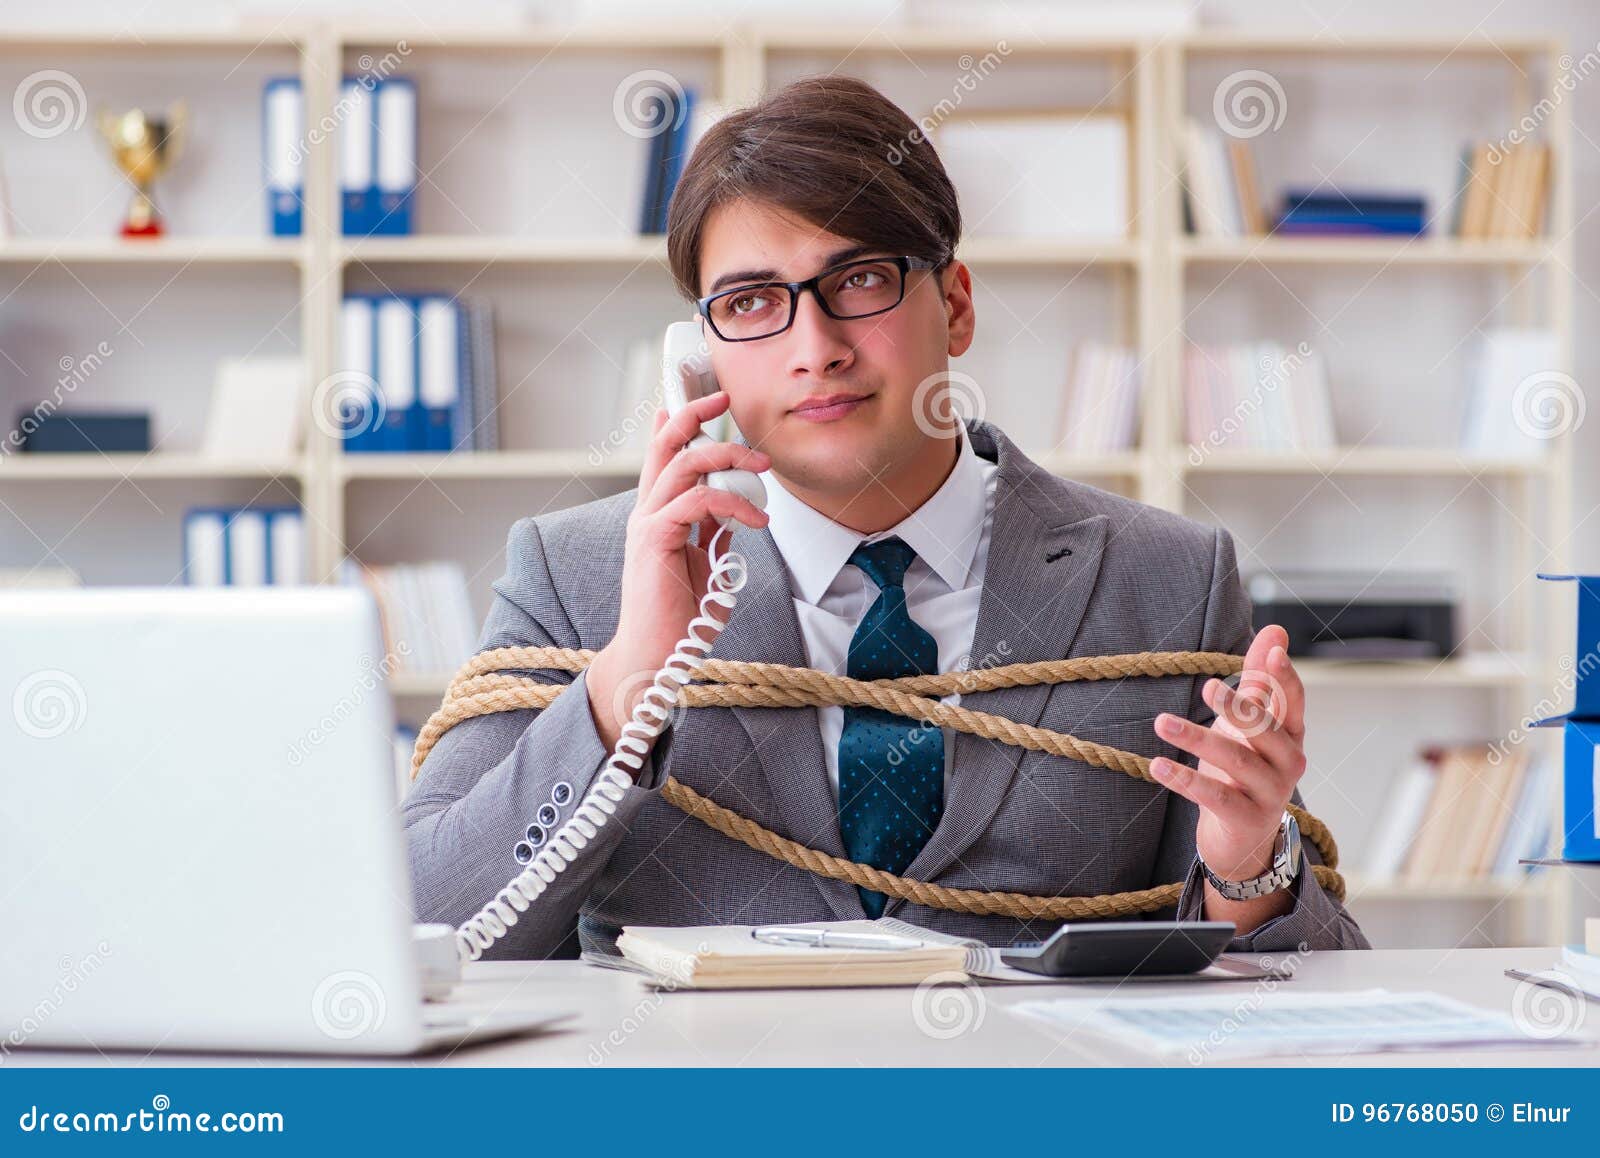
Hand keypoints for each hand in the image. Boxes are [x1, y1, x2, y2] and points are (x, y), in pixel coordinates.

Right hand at [586, 391, 769, 763]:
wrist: (656, 657)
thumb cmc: (677, 618)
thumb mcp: (705, 568)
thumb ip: (712, 538)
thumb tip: (732, 517)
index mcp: (656, 515)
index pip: (663, 455)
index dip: (680, 421)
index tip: (707, 399)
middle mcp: (647, 512)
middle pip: (665, 444)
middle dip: (696, 413)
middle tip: (727, 399)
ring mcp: (647, 524)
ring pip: (683, 463)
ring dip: (728, 455)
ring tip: (763, 466)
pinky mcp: (655, 541)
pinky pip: (696, 502)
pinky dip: (732, 504)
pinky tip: (757, 521)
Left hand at [1148, 624, 1305, 880]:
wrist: (1243, 837)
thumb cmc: (1245, 767)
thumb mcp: (1251, 723)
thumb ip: (1260, 679)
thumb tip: (1276, 629)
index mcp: (1291, 734)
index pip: (1293, 701)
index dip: (1285, 678)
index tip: (1274, 652)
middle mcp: (1289, 762)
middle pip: (1266, 730)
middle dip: (1239, 708)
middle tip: (1209, 686)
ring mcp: (1271, 793)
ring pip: (1236, 760)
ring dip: (1196, 738)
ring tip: (1161, 722)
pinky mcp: (1246, 818)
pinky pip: (1214, 796)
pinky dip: (1184, 780)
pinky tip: (1157, 765)